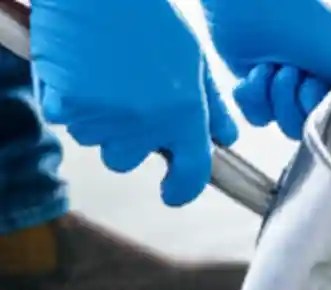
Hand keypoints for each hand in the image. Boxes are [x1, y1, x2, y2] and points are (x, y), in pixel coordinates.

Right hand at [30, 0, 237, 206]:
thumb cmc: (149, 17)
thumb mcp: (194, 59)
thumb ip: (210, 105)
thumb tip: (226, 139)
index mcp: (183, 114)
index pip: (191, 173)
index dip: (181, 189)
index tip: (172, 192)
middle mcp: (144, 124)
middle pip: (126, 160)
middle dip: (125, 139)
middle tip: (124, 98)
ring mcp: (102, 117)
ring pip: (94, 139)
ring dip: (96, 119)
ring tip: (101, 75)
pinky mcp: (64, 104)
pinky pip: (64, 118)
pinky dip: (66, 101)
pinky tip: (76, 70)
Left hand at [199, 0, 330, 140]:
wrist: (250, 1)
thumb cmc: (306, 19)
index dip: (326, 105)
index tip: (323, 80)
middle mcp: (317, 86)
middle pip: (309, 126)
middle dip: (298, 97)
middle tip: (297, 68)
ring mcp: (285, 88)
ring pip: (280, 122)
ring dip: (275, 92)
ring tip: (276, 63)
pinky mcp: (256, 88)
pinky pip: (255, 116)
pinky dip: (253, 94)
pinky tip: (256, 69)